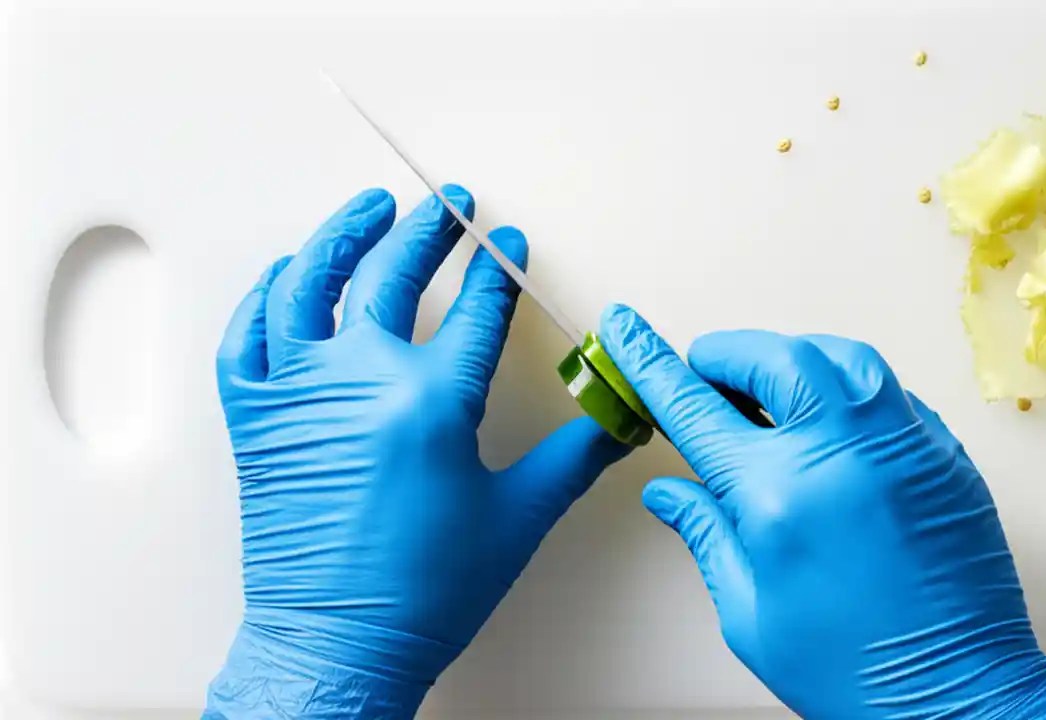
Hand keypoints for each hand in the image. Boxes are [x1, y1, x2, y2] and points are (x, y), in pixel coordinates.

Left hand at [205, 188, 627, 718]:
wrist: (336, 644)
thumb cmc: (424, 590)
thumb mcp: (518, 517)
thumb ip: (575, 456)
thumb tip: (620, 419)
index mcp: (432, 402)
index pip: (475, 308)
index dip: (497, 268)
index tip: (507, 244)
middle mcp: (359, 382)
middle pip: (393, 274)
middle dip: (429, 229)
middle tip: (448, 204)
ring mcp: (298, 393)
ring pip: (309, 284)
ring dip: (341, 236)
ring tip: (368, 209)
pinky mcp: (257, 417)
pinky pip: (248, 334)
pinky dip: (265, 295)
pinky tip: (288, 274)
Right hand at [600, 305, 1045, 719]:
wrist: (959, 698)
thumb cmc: (852, 670)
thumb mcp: (749, 613)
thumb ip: (706, 535)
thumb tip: (667, 491)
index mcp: (778, 495)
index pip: (696, 406)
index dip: (651, 362)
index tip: (627, 329)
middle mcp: (844, 452)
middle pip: (773, 358)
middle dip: (727, 355)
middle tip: (705, 374)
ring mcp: (903, 446)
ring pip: (840, 356)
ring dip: (793, 358)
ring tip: (769, 390)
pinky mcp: (945, 457)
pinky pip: (889, 392)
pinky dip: (849, 389)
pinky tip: (831, 422)